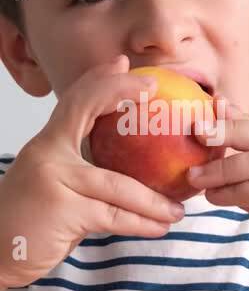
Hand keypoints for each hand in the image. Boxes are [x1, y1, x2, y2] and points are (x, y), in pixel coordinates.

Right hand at [0, 56, 184, 288]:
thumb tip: (130, 167)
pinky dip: (142, 222)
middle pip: (88, 110)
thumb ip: (81, 171)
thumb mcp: (52, 184)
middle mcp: (47, 153)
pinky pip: (114, 215)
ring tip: (178, 208)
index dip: (100, 79)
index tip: (123, 64)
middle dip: (123, 91)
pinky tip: (160, 226)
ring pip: (117, 183)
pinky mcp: (63, 209)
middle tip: (155, 89)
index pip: (75, 101)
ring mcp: (54, 178)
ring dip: (153, 199)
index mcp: (47, 144)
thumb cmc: (29, 221)